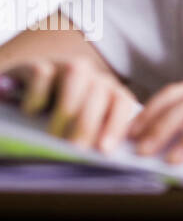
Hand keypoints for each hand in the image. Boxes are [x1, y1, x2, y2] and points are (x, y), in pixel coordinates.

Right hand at [4, 59, 138, 153]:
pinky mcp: (37, 64)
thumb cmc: (55, 124)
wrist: (21, 100)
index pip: (123, 101)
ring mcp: (64, 66)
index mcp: (108, 92)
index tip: (104, 150)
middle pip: (100, 90)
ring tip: (53, 136)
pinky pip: (43, 72)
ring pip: (76, 73)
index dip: (117, 124)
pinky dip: (37, 94)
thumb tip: (99, 156)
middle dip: (88, 123)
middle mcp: (92, 76)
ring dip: (67, 107)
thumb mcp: (77, 132)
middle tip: (74, 149)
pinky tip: (30, 113)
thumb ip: (91, 139)